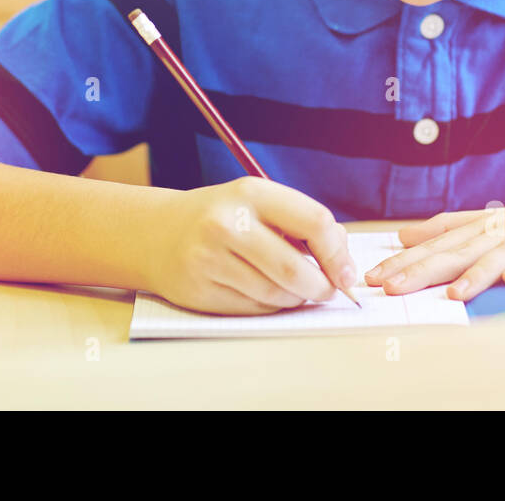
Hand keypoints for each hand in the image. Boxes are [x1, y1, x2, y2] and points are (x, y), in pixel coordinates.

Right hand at [146, 176, 359, 314]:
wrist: (157, 233)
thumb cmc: (221, 217)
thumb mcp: (258, 203)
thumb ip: (301, 224)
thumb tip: (343, 263)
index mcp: (251, 193)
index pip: (315, 221)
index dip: (338, 253)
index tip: (346, 272)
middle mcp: (228, 223)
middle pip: (296, 270)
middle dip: (322, 288)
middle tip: (327, 291)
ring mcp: (210, 259)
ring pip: (276, 296)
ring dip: (296, 300)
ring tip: (294, 290)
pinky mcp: (200, 291)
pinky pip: (254, 310)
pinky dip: (270, 308)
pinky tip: (263, 293)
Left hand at [363, 169, 504, 300]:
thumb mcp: (503, 222)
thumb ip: (457, 227)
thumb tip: (407, 232)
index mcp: (492, 223)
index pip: (442, 239)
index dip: (409, 257)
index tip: (375, 274)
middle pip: (460, 247)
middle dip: (424, 267)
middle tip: (390, 285)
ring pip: (502, 252)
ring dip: (476, 272)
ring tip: (452, 293)